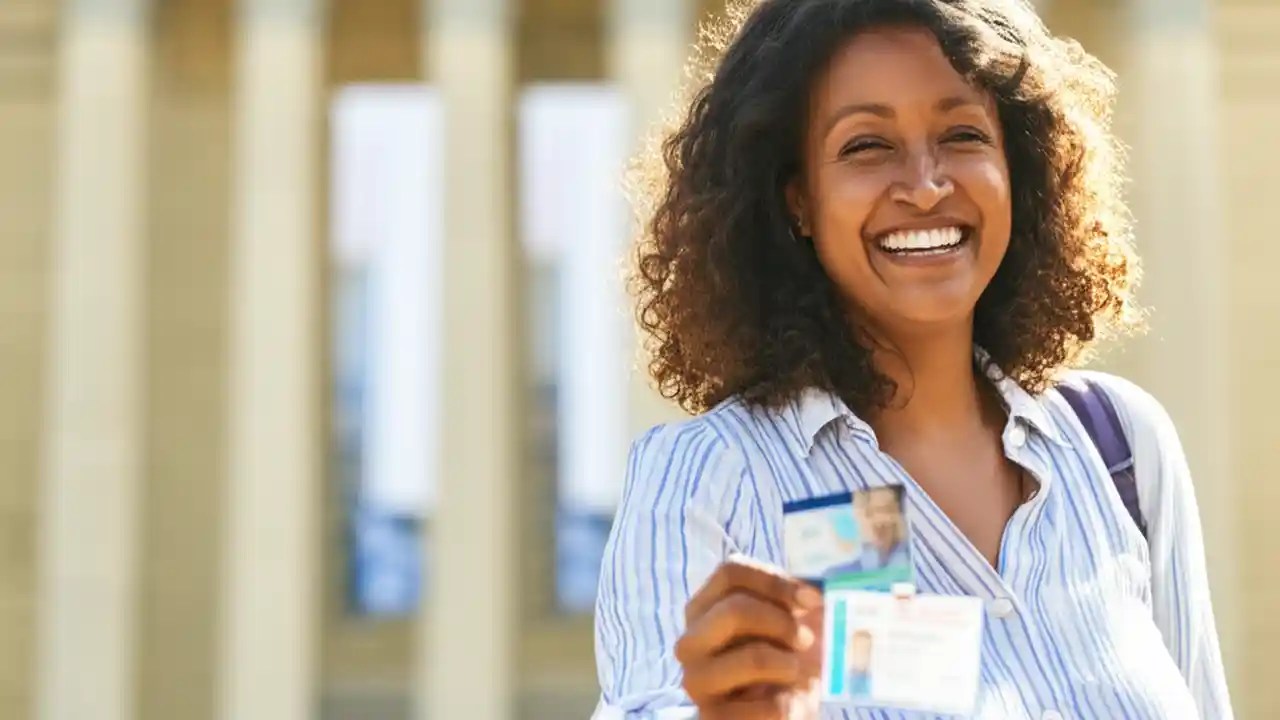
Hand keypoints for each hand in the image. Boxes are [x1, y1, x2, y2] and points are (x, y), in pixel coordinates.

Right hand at [675, 557, 824, 719]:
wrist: (782, 707)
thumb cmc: (783, 656)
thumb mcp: (788, 619)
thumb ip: (794, 597)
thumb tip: (815, 592)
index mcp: (703, 608)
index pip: (730, 572)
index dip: (775, 581)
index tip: (811, 599)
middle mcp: (691, 641)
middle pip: (735, 609)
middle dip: (782, 623)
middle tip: (805, 639)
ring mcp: (697, 681)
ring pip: (752, 658)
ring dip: (789, 664)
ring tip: (795, 672)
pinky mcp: (713, 718)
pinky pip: (768, 706)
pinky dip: (790, 702)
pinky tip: (786, 701)